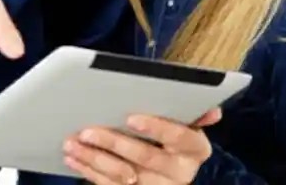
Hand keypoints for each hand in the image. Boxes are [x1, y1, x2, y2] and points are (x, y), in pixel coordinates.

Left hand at [62, 109, 220, 183]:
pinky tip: (73, 157)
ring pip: (124, 175)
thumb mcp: (183, 124)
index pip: (180, 137)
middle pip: (146, 157)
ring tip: (72, 142)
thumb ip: (190, 112)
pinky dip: (88, 170)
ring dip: (94, 158)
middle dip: (113, 142)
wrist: (167, 173)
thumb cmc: (171, 136)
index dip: (157, 127)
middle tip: (87, 130)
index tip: (131, 117)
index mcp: (195, 149)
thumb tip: (213, 111)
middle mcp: (180, 172)